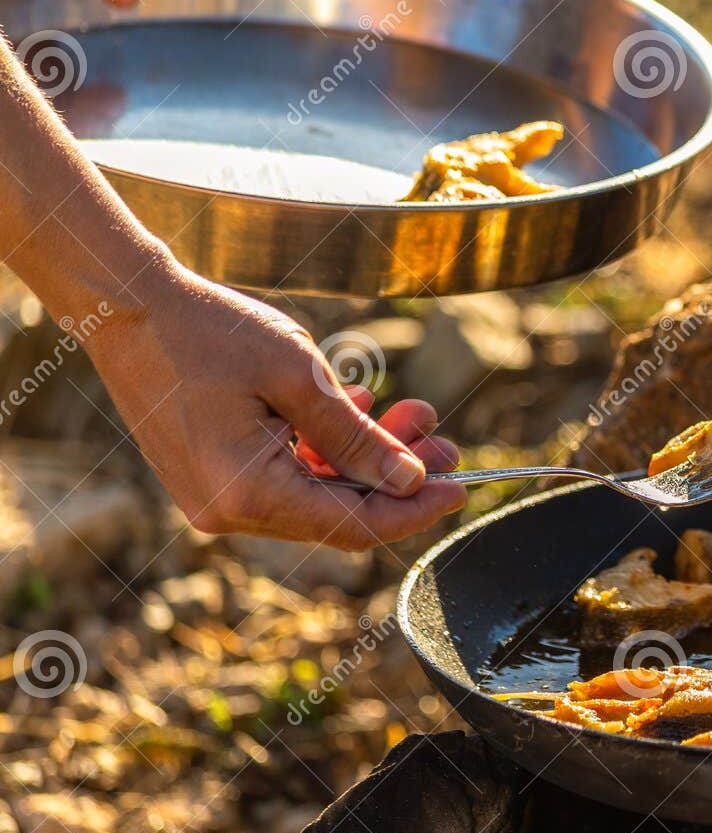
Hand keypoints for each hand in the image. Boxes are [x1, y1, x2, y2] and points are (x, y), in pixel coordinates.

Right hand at [86, 261, 467, 549]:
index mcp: (249, 492)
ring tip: (413, 416)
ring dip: (367, 461)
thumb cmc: (211, 331)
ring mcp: (217, 500)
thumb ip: (359, 439)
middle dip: (398, 481)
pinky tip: (361, 412)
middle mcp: (229, 511)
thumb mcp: (300, 378)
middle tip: (445, 444)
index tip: (462, 487)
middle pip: (339, 516)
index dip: (415, 510)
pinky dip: (328, 454)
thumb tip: (409, 481)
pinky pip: (287, 480)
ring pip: (317, 497)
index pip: (355, 525)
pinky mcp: (214, 481)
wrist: (129, 307)